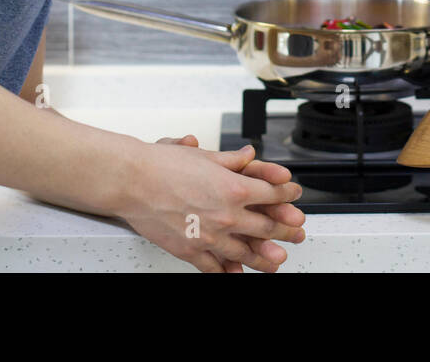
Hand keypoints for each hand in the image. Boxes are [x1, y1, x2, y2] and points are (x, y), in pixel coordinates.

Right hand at [120, 136, 304, 272]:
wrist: (133, 182)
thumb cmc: (164, 166)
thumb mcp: (205, 156)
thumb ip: (233, 160)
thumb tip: (250, 156)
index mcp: (234, 188)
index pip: (272, 193)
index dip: (288, 194)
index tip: (294, 194)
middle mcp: (227, 215)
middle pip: (267, 226)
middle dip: (286, 229)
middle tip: (297, 232)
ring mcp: (210, 236)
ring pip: (246, 252)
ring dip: (265, 257)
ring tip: (277, 260)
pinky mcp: (191, 251)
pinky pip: (215, 267)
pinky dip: (228, 272)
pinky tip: (236, 274)